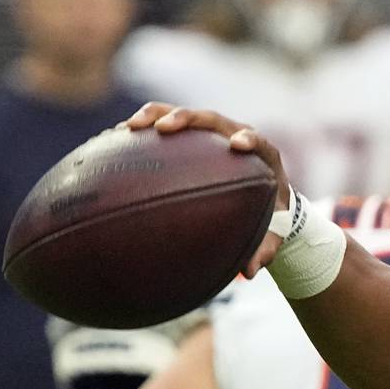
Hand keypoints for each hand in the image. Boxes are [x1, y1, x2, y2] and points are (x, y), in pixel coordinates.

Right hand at [123, 102, 291, 276]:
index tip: (237, 145)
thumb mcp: (270, 235)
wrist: (264, 198)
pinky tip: (119, 138)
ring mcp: (213, 133)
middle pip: (212, 119)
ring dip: (157, 115)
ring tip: (131, 127)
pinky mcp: (193, 135)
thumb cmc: (269, 216)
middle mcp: (235, 135)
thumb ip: (262, 252)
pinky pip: (166, 123)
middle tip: (164, 127)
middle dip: (187, 119)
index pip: (257, 141)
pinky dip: (145, 127)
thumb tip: (248, 273)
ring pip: (183, 115)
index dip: (249, 139)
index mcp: (262, 155)